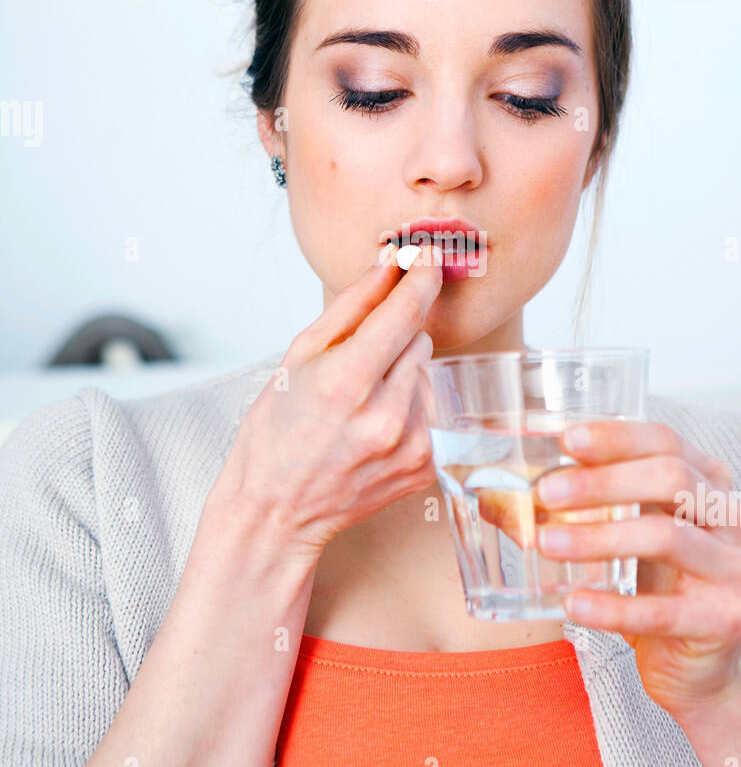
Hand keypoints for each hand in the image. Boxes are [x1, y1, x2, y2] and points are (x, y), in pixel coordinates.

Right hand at [207, 245, 442, 565]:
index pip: (406, 311)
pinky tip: (377, 424)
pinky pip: (437, 409)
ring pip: (430, 372)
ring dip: (405, 373)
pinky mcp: (428, 465)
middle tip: (358, 362)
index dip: (421, 277)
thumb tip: (391, 264)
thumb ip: (351, 306)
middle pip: (421, 339)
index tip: (429, 258)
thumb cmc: (277, 431)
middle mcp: (387, 416)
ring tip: (364, 400)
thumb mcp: (298, 357)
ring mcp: (412, 446)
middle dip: (396, 338)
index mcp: (347, 382)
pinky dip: (413, 405)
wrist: (278, 509)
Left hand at [531, 420, 740, 719]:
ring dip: (597, 538)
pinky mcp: (728, 620)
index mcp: (711, 485)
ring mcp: (736, 570)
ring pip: (665, 537)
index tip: (566, 440)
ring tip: (547, 543)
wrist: (699, 669)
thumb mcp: (631, 534)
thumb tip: (508, 488)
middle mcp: (733, 519)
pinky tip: (573, 605)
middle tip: (546, 493)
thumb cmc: (658, 588)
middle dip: (601, 482)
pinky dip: (612, 607)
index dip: (617, 437)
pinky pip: (663, 611)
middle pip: (670, 479)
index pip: (667, 442)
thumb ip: (596, 504)